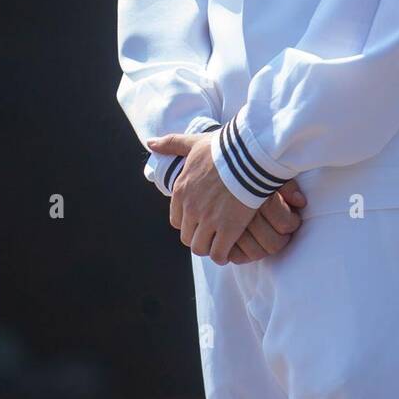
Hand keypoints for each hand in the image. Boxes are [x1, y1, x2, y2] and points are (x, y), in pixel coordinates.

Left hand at [147, 132, 304, 265]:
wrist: (248, 154)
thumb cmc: (223, 147)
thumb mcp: (193, 143)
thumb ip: (171, 144)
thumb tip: (150, 143)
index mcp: (181, 190)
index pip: (176, 220)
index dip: (188, 222)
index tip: (201, 219)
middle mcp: (191, 208)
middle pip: (187, 237)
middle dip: (198, 237)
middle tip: (213, 233)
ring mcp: (208, 220)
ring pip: (200, 248)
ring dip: (209, 248)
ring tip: (221, 243)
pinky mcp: (228, 229)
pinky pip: (218, 254)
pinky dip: (222, 256)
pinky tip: (230, 250)